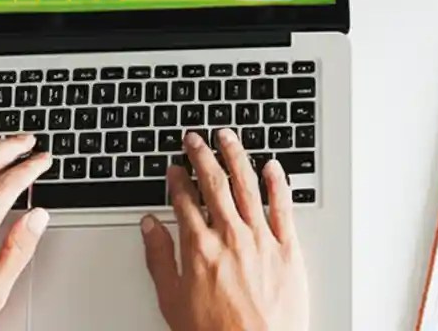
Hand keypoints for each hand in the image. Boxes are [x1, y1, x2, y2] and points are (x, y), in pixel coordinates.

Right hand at [141, 130, 308, 330]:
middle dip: (201, 156)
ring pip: (247, 185)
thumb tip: (149, 227)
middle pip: (214, 183)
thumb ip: (159, 258)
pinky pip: (282, 206)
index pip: (185, 201)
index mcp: (200, 248)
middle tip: (195, 139)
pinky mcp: (288, 247)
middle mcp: (230, 236)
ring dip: (236, 156)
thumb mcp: (172, 300)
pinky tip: (272, 166)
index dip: (177, 180)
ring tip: (227, 137)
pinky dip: (277, 182)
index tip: (174, 168)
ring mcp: (261, 239)